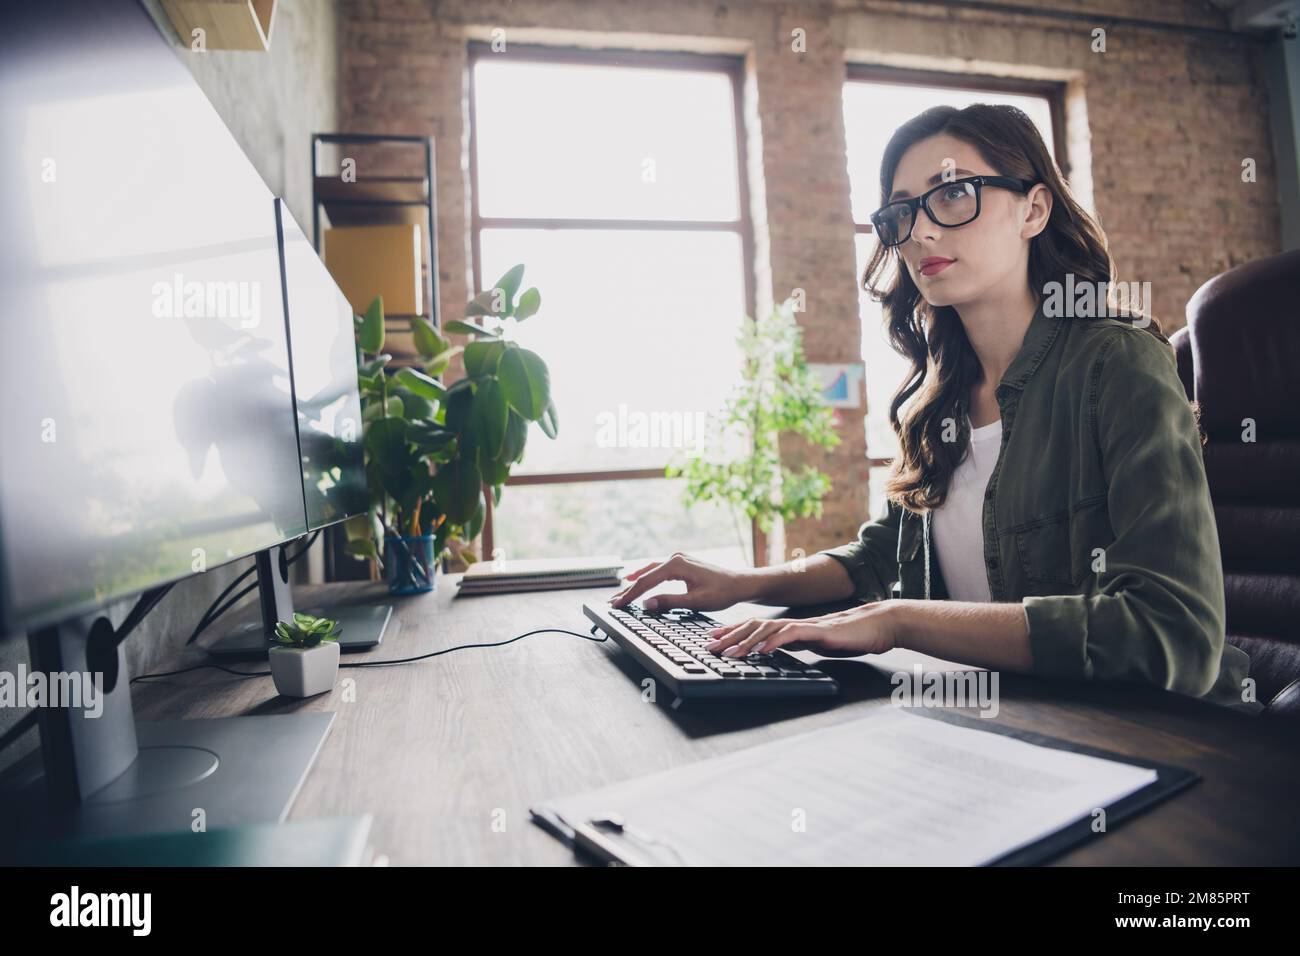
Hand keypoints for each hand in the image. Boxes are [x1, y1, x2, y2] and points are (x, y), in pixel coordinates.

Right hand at [608, 552, 752, 611]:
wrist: (739, 584)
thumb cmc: (722, 593)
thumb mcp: (696, 601)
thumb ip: (670, 602)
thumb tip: (646, 604)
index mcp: (677, 565)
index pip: (647, 582)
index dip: (631, 595)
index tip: (617, 605)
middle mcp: (675, 558)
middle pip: (645, 575)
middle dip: (629, 590)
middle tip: (613, 602)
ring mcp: (678, 559)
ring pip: (650, 572)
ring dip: (636, 583)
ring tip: (621, 594)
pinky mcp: (681, 564)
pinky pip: (658, 571)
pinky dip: (646, 578)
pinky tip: (637, 580)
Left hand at [704, 600, 901, 658]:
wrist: (881, 625)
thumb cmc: (855, 636)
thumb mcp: (821, 645)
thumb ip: (803, 646)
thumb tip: (785, 652)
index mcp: (794, 628)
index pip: (758, 628)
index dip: (736, 633)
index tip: (717, 640)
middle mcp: (795, 623)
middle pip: (756, 627)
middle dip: (731, 636)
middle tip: (710, 646)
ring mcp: (806, 625)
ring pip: (768, 630)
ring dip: (746, 641)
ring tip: (729, 652)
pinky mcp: (819, 631)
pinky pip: (791, 635)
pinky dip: (774, 642)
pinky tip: (761, 650)